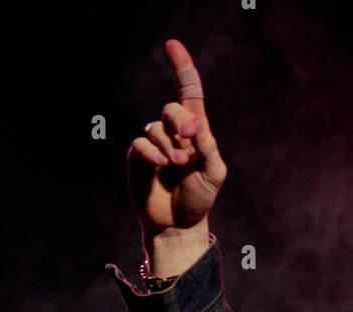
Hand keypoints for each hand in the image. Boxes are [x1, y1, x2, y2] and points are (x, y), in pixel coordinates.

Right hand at [127, 40, 226, 252]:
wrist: (178, 225)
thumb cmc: (199, 199)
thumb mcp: (214, 174)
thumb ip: (209, 148)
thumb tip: (196, 123)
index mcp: (195, 132)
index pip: (188, 93)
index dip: (181, 68)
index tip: (171, 44)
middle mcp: (173, 134)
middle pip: (171, 108)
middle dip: (179, 118)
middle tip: (189, 135)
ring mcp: (154, 145)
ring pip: (155, 128)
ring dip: (168, 145)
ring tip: (177, 165)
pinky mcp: (138, 159)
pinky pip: (140, 143)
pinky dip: (151, 151)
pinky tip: (160, 163)